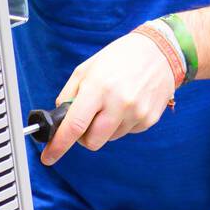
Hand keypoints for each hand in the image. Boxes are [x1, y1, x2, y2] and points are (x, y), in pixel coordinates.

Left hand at [42, 29, 176, 165]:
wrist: (160, 52)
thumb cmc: (120, 57)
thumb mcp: (87, 69)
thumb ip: (69, 95)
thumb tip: (60, 121)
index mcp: (99, 87)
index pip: (75, 126)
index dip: (59, 145)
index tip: (49, 157)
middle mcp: (119, 103)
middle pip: (92, 141)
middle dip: (84, 136)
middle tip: (87, 119)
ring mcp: (137, 112)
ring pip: (109, 138)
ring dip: (105, 127)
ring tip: (114, 103)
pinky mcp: (150, 119)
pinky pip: (127, 132)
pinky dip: (122, 123)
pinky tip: (129, 104)